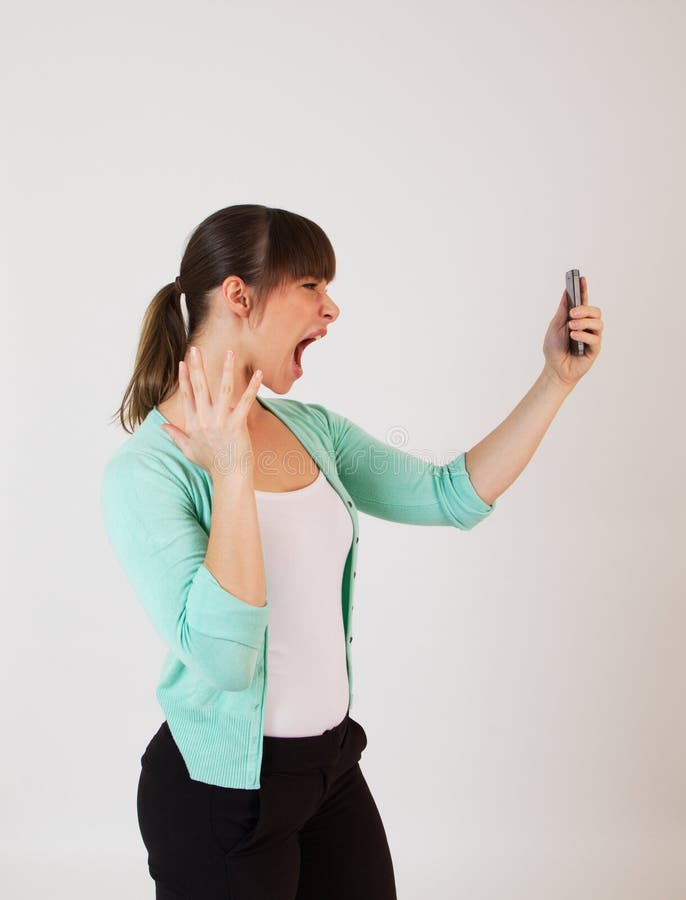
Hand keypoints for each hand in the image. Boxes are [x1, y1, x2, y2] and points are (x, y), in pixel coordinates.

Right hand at [159, 346, 262, 479]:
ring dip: (226, 369)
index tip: (182, 362)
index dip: (184, 378)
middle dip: (196, 366)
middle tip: (194, 348)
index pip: (187, 395)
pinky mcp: (236, 425)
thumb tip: (162, 426)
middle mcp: (204, 420)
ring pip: (223, 389)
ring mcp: (220, 422)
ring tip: (229, 352)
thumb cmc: (211, 463)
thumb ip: (175, 436)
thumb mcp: (189, 449)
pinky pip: (245, 401)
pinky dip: (252, 387)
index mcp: (193, 423)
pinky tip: (258, 374)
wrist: (229, 476)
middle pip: (199, 387)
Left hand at [542, 276, 603, 386]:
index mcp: (577, 318)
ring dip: (584, 322)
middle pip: (595, 311)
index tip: (581, 278)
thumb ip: (562, 310)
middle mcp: (587, 326)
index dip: (584, 289)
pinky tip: (573, 336)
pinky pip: (594, 338)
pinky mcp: (595, 348)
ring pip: (598, 323)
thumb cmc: (554, 348)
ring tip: (571, 326)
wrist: (554, 368)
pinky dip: (583, 335)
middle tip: (572, 313)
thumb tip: (566, 292)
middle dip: (585, 309)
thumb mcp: (555, 326)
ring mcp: (592, 337)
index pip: (583, 301)